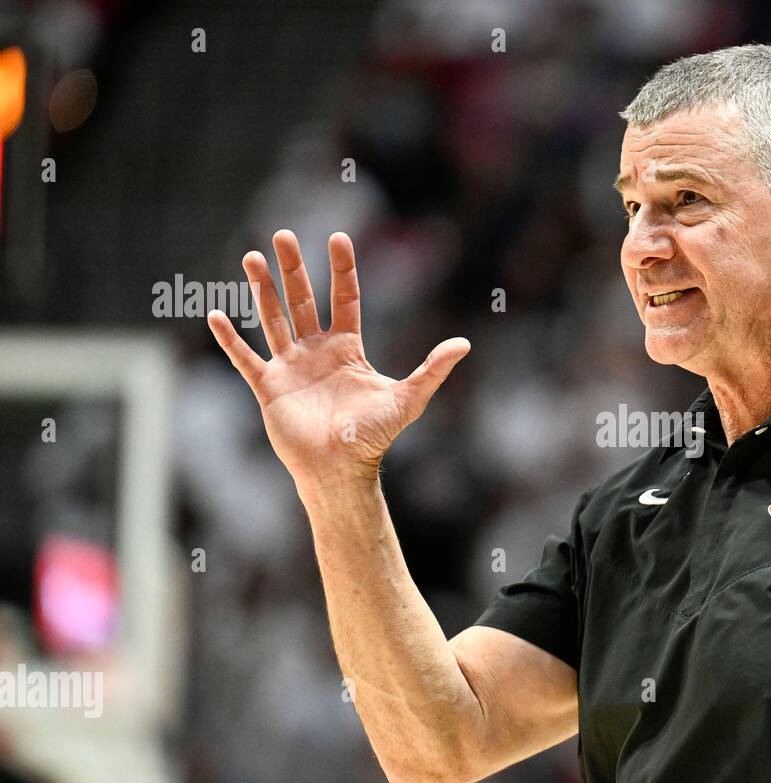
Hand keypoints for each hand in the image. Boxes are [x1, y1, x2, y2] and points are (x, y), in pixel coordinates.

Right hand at [207, 230, 469, 485]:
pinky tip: (215, 315)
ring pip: (273, 319)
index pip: (345, 299)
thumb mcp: (408, 398)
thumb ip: (433, 370)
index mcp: (348, 349)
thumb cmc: (373, 437)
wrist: (340, 470)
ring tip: (252, 256)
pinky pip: (246, 358)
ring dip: (262, 289)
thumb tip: (464, 344)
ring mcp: (291, 367)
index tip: (338, 237)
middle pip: (303, 300)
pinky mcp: (269, 387)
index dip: (342, 270)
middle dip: (294, 268)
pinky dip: (230, 339)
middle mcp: (317, 352)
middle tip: (284, 234)